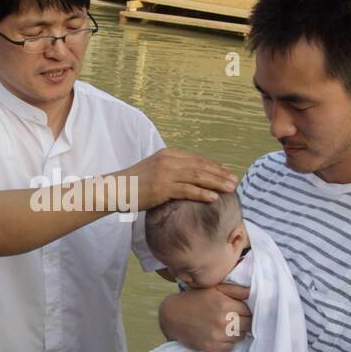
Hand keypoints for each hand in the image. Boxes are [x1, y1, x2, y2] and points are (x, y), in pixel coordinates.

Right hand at [118, 148, 236, 210]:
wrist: (116, 189)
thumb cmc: (135, 184)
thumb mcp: (154, 171)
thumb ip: (171, 171)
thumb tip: (188, 178)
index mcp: (168, 154)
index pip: (197, 158)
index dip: (214, 165)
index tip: (227, 171)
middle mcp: (168, 160)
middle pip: (200, 165)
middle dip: (220, 173)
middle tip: (235, 180)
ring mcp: (165, 173)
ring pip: (197, 176)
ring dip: (216, 182)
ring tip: (230, 188)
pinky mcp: (161, 187)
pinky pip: (186, 190)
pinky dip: (202, 193)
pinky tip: (213, 197)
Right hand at [158, 282, 250, 351]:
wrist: (172, 315)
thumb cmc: (194, 299)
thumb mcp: (213, 289)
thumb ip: (234, 289)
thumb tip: (251, 293)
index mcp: (224, 304)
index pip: (249, 311)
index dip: (245, 310)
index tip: (239, 310)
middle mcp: (223, 321)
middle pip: (247, 325)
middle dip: (243, 321)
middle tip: (235, 319)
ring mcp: (217, 335)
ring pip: (240, 337)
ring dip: (237, 332)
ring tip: (228, 326)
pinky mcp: (211, 347)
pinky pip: (230, 347)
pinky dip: (228, 342)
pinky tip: (221, 335)